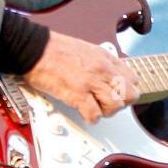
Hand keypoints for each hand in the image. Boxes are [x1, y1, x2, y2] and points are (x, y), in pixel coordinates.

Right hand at [22, 30, 139, 123]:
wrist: (34, 49)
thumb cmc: (55, 49)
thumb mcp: (88, 49)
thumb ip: (102, 63)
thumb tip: (112, 74)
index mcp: (106, 59)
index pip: (133, 79)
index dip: (127, 89)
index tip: (119, 94)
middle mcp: (102, 70)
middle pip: (130, 94)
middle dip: (122, 102)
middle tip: (109, 103)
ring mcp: (91, 82)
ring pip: (116, 105)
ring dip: (107, 112)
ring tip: (97, 109)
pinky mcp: (77, 94)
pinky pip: (94, 114)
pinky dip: (91, 118)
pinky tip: (86, 114)